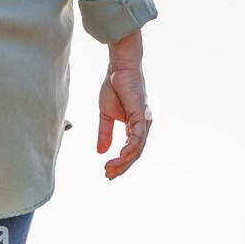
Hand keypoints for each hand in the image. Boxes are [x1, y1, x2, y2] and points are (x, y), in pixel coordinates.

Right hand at [96, 30, 150, 179]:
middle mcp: (142, 126)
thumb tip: (100, 152)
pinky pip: (138, 138)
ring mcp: (144, 121)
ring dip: (123, 161)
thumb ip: (105, 134)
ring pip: (137, 149)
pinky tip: (120, 156)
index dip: (119, 163)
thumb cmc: (114, 87)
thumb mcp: (105, 115)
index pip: (130, 151)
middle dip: (121, 167)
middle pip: (135, 154)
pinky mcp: (142, 115)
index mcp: (135, 126)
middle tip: (108, 176)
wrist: (119, 68)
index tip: (106, 172)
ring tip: (110, 168)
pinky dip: (130, 149)